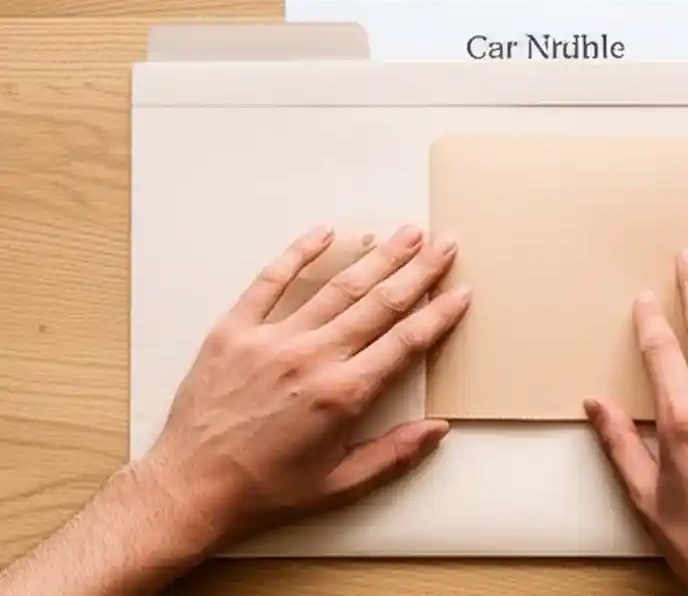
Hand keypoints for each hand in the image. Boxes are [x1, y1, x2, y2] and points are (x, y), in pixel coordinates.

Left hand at [140, 224, 470, 549]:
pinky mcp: (233, 331)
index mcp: (343, 396)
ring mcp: (272, 339)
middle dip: (418, 271)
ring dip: (376, 256)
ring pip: (337, 287)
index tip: (461, 292)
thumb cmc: (264, 492)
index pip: (405, 343)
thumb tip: (437, 429)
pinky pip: (270, 281)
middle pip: (379, 303)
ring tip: (405, 234)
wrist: (190, 489)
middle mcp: (312, 358)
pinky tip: (325, 232)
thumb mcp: (339, 485)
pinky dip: (299, 253)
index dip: (438, 314)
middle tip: (445, 244)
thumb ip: (393, 454)